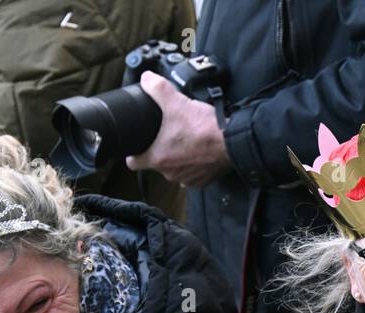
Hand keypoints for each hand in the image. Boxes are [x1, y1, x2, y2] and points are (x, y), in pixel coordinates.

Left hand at [124, 72, 229, 187]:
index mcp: (158, 158)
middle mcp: (170, 173)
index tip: (137, 147)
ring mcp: (186, 179)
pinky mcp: (202, 181)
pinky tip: (199, 151)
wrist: (231, 142)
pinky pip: (192, 174)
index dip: (133, 154)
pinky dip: (194, 164)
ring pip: (175, 168)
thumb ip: (157, 89)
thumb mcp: (176, 102)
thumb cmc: (203, 128)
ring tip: (185, 141)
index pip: (133, 163)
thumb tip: (146, 79)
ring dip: (178, 158)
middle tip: (168, 135)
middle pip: (156, 163)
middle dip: (160, 150)